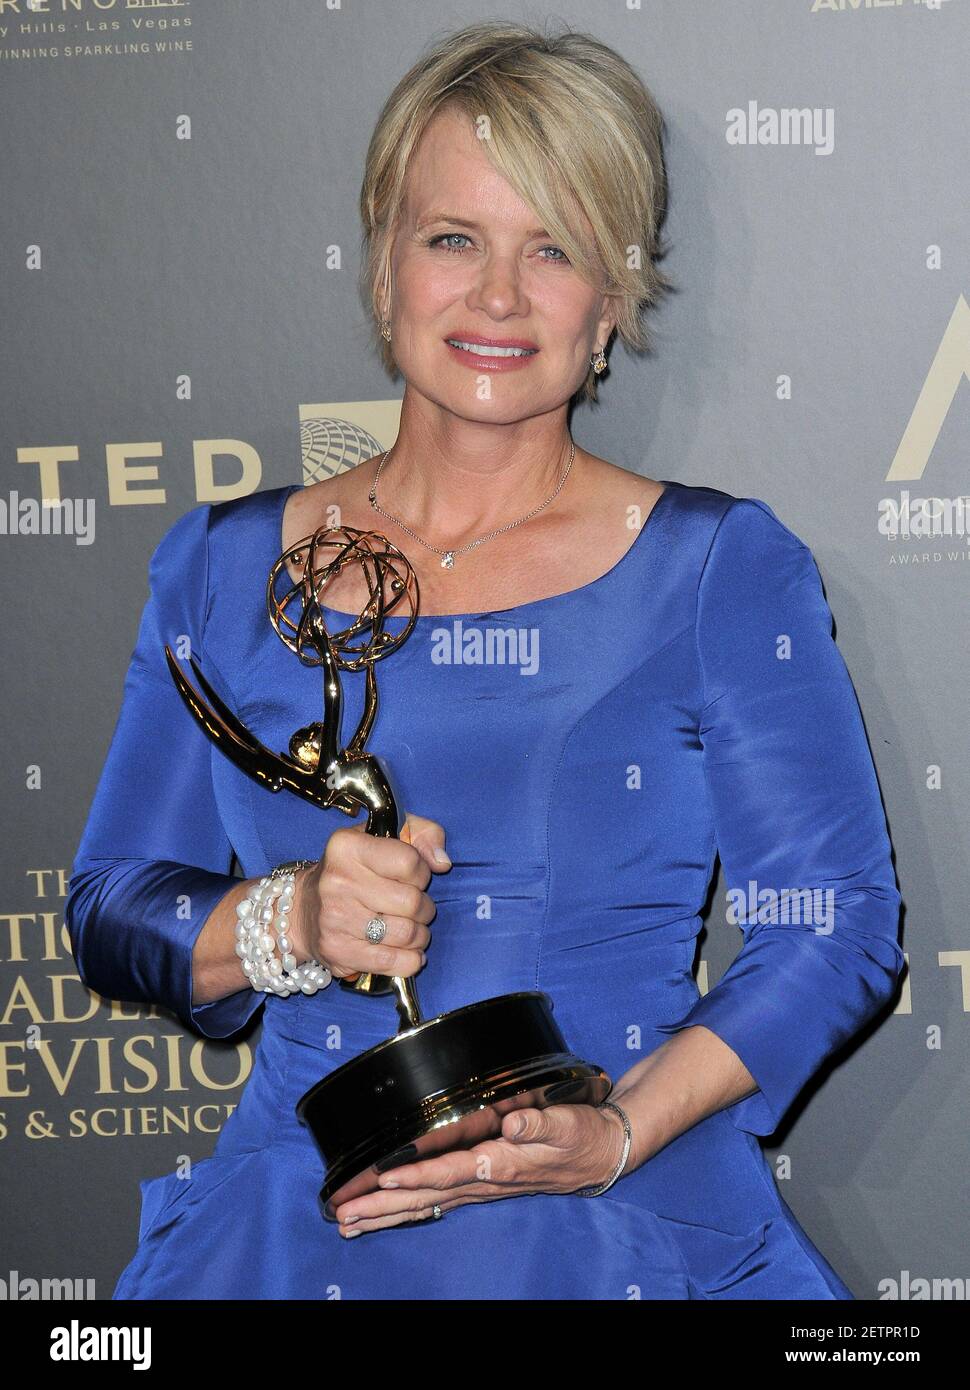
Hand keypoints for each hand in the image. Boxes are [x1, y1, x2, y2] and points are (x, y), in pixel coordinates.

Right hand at [287, 812, 450, 979]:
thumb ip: (423, 834)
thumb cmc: (354, 869)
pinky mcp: (338, 951)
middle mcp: (338, 880)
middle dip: (424, 908)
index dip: (421, 873)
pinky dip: (410, 961)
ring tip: (412, 930)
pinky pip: (392, 962)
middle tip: (415, 908)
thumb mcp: (385, 834)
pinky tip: (408, 952)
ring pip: (406, 934)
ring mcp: (335, 918)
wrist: (301, 909)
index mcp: (348, 846)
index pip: (409, 862)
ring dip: (419, 935)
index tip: (412, 878)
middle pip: (411, 902)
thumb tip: (442, 863)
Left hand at [333, 1103, 628, 1237]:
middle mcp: (484, 1181)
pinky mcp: (479, 1185)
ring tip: (347, 1222)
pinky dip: (406, 1209)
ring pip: (425, 1204)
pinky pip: (435, 1202)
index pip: (450, 1171)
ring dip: (385, 1213)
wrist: (599, 1152)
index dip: (417, 1175)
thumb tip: (513, 1123)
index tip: (382, 1178)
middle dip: (382, 1205)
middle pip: (425, 1197)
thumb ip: (539, 1123)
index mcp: (500, 1163)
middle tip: (343, 1213)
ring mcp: (479, 1187)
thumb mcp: (565, 1123)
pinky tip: (383, 1215)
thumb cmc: (579, 1134)